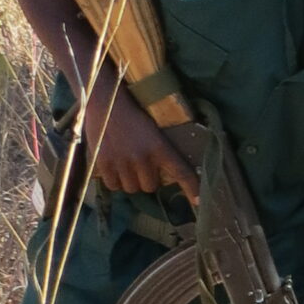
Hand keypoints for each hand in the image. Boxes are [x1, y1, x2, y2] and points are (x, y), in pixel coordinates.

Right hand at [82, 87, 197, 200]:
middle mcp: (143, 157)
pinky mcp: (104, 163)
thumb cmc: (132, 114)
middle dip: (147, 179)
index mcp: (160, 146)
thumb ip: (158, 151)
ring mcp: (123, 162)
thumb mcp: (152, 131)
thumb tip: (163, 173)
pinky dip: (114, 181)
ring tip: (126, 165)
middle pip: (151, 187)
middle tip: (141, 166)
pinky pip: (113, 186)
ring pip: (132, 189)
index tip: (199, 202)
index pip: (181, 172)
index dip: (192, 188)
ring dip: (130, 181)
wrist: (106, 101)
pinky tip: (114, 167)